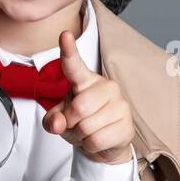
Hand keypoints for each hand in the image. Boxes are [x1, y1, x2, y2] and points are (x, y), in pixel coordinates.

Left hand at [41, 29, 134, 164]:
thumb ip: (52, 120)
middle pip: (79, 108)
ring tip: (88, 132)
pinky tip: (98, 139)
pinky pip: (97, 139)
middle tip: (77, 125)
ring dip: (81, 136)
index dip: (69, 50)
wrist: (105, 144)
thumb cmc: (82, 123)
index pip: (74, 65)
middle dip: (72, 123)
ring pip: (87, 126)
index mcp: (85, 80)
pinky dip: (91, 145)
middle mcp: (105, 87)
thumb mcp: (60, 120)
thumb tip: (57, 123)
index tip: (65, 35)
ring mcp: (119, 104)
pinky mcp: (127, 123)